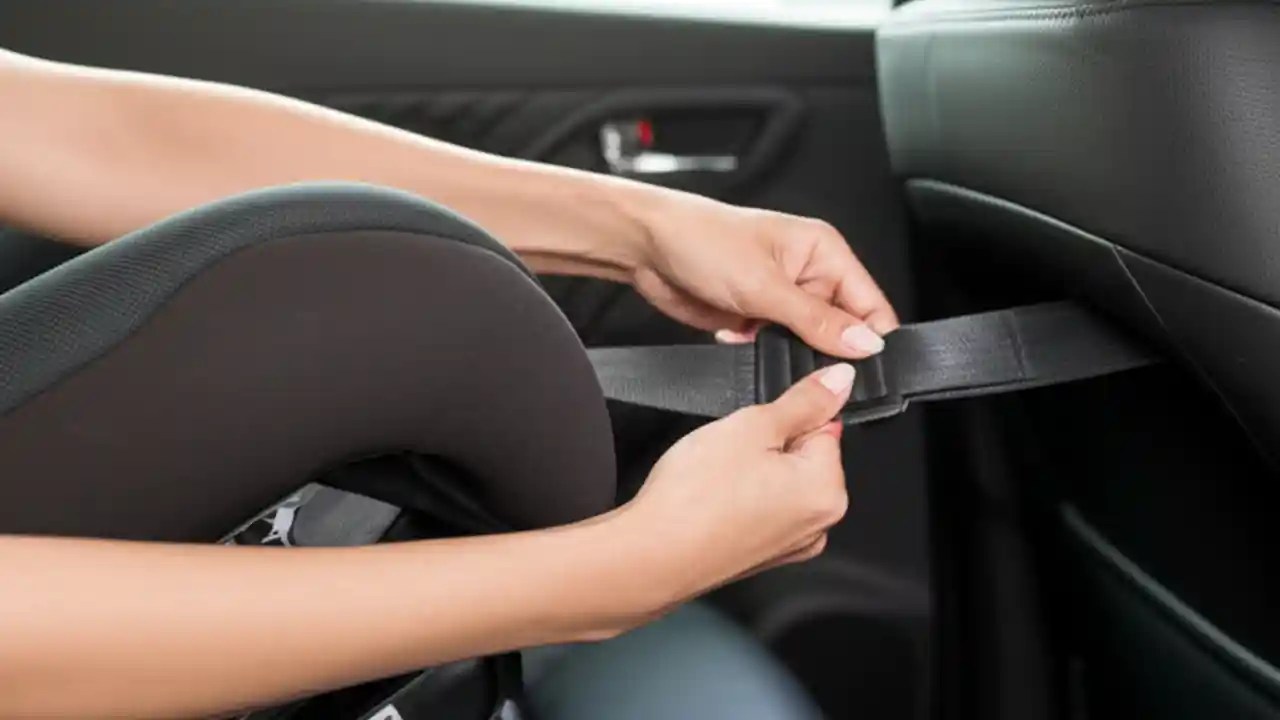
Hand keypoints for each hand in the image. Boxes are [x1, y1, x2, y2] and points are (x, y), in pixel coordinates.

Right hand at [613, 363, 854, 606]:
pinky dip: (743, 498)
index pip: (824, 427)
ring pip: (780, 481)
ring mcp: (791, 544)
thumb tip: (841, 380)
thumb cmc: (694, 499)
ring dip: (754, 470)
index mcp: (828, 490)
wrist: (649, 557)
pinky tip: (714, 499)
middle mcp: (819, 524)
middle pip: (804, 457)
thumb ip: (804, 401)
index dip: (783, 418)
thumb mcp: (752, 426)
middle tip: (730, 452)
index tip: (753, 428)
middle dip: (770, 445)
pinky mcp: (763, 555)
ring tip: (717, 477)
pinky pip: (762, 508)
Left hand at [631, 192, 898, 358]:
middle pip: (842, 330)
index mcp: (824, 251)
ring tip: (765, 343)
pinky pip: (773, 349)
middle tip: (806, 365)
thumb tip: (865, 344)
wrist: (645, 246)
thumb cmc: (701, 238)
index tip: (864, 372)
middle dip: (825, 352)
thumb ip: (817, 320)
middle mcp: (808, 274)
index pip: (870, 304)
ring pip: (806, 344)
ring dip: (787, 354)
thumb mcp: (765, 284)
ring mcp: (780, 298)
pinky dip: (758, 352)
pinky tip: (737, 336)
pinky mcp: (755, 318)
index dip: (871, 340)